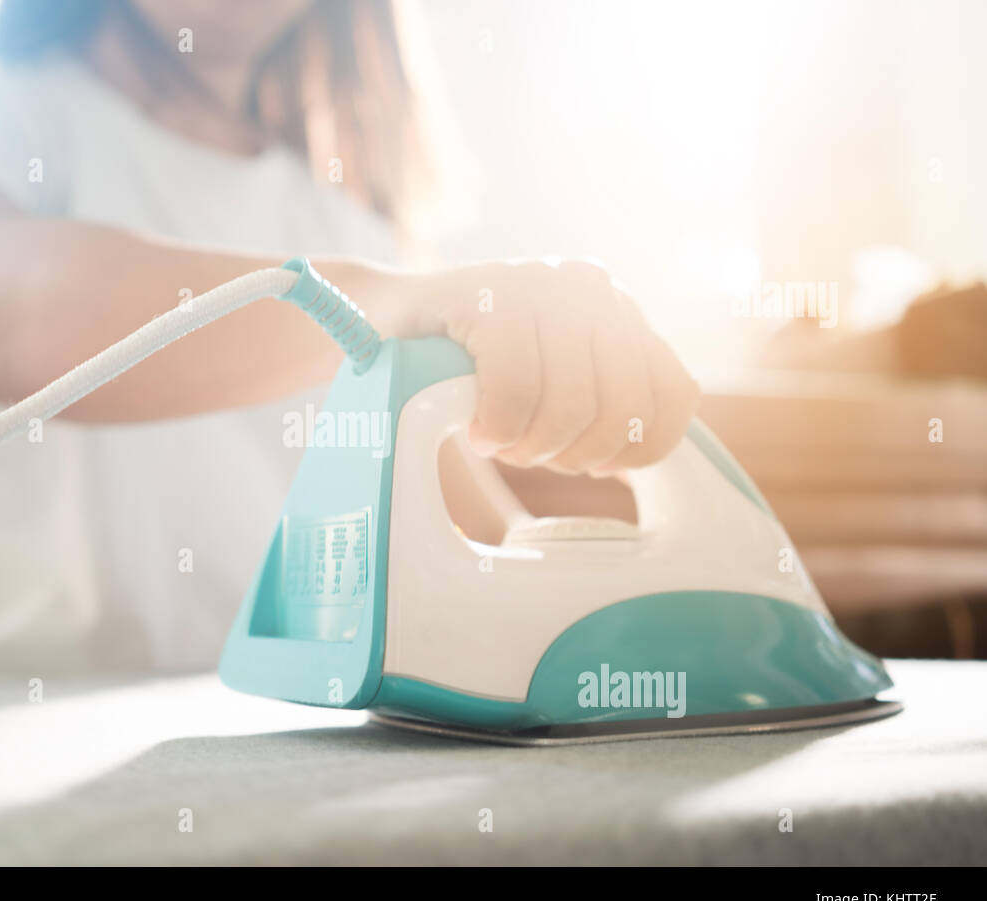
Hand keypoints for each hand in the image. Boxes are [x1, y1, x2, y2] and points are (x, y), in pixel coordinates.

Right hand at [385, 258, 699, 474]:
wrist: (377, 323)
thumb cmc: (464, 369)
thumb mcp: (548, 381)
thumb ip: (598, 400)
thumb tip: (638, 455)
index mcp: (617, 314)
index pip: (673, 394)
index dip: (637, 449)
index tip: (591, 465)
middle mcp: (591, 289)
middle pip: (625, 406)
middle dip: (574, 452)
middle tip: (528, 457)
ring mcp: (541, 284)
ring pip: (572, 401)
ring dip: (529, 444)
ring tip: (498, 442)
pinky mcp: (491, 294)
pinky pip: (517, 384)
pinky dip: (498, 423)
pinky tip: (477, 429)